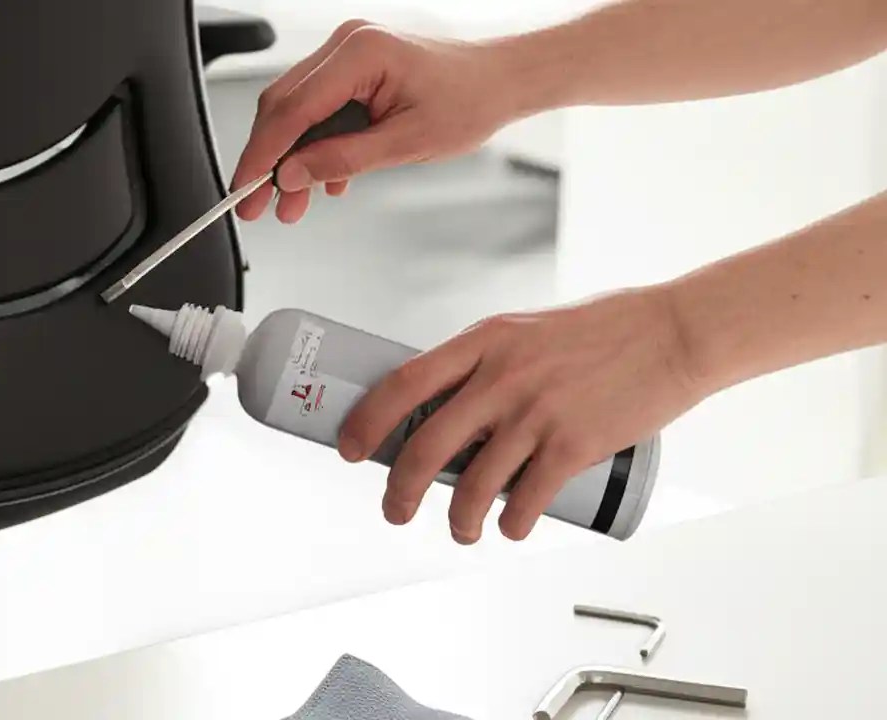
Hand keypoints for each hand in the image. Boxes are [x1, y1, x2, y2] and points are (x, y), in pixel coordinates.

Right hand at [230, 20, 532, 223]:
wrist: (500, 81)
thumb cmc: (470, 100)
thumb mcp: (406, 144)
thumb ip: (344, 160)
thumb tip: (293, 175)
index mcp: (361, 53)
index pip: (292, 110)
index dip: (262, 156)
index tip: (245, 190)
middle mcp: (347, 45)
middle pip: (283, 107)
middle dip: (269, 162)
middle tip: (258, 205)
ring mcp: (347, 54)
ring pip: (297, 112)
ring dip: (292, 160)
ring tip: (293, 205)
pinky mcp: (353, 70)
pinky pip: (318, 110)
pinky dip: (315, 147)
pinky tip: (325, 180)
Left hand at [337, 286, 708, 543]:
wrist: (673, 333)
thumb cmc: (603, 329)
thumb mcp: (527, 331)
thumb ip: (487, 362)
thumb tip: (446, 404)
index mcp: (484, 341)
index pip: (405, 383)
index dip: (369, 421)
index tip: (350, 447)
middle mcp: (502, 377)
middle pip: (427, 446)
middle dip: (399, 490)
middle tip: (394, 510)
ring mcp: (537, 414)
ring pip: (473, 486)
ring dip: (457, 520)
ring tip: (459, 529)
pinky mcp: (573, 446)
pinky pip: (526, 501)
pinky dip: (513, 523)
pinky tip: (512, 526)